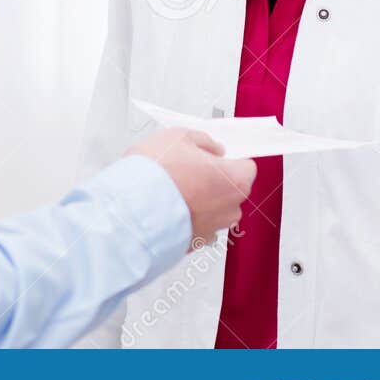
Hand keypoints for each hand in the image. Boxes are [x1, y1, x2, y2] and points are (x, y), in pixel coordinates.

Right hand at [127, 129, 255, 249]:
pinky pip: (196, 224)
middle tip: (186, 169)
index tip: (213, 156)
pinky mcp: (195, 242)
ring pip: (213, 209)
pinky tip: (167, 205)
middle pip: (231, 189)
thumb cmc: (157, 174)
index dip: (227, 159)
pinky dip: (185, 216)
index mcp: (235, 180)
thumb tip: (210, 147)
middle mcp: (231, 208)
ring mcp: (214, 228)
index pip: (247, 166)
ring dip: (198, 199)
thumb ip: (202, 141)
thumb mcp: (179, 137)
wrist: (132, 209)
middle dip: (213, 179)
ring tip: (171, 188)